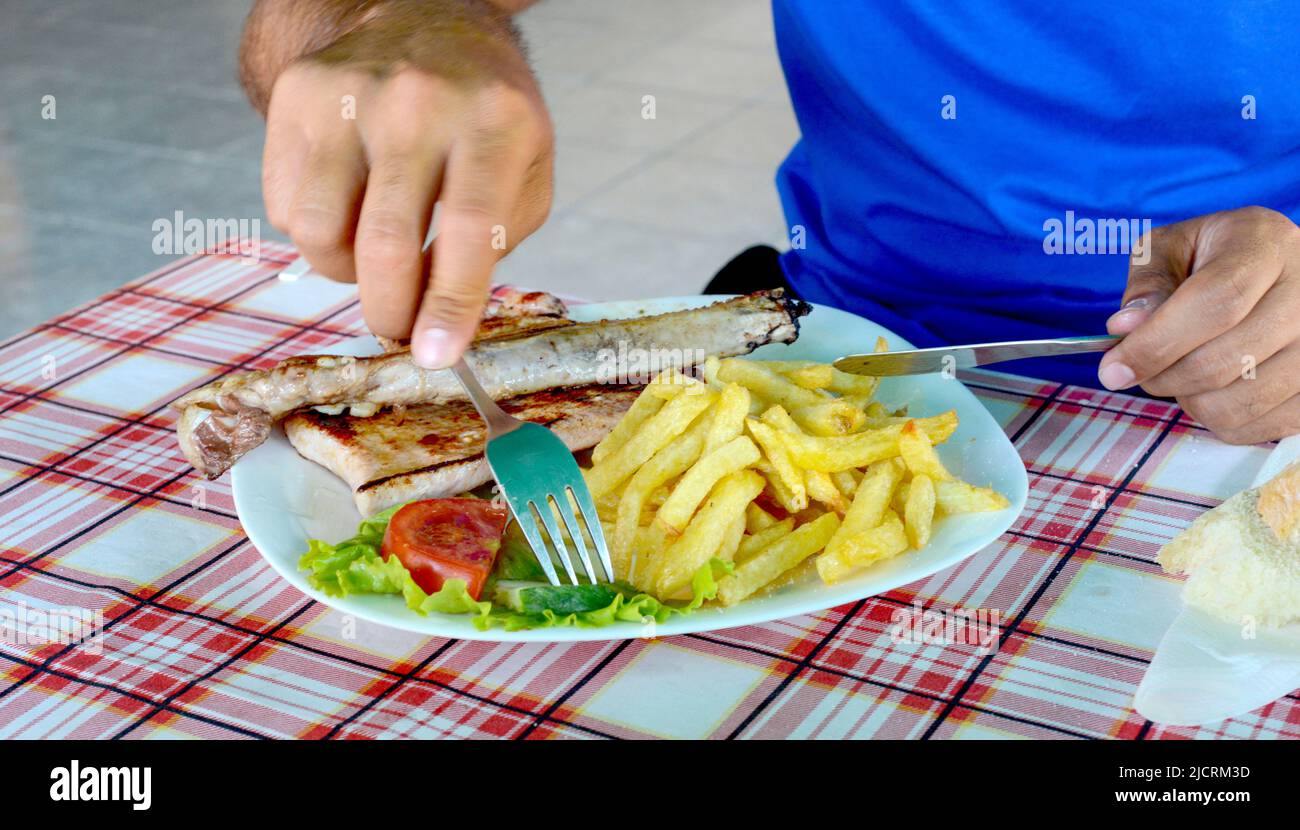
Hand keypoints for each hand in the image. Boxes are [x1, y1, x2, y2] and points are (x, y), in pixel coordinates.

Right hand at [259, 2, 552, 367]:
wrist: (425, 17)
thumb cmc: (484, 113)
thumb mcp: (526, 168)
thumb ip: (495, 243)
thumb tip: (440, 322)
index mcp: (494, 120)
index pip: (470, 232)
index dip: (450, 306)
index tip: (437, 356)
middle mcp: (418, 102)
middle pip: (384, 242)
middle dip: (390, 311)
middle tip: (398, 329)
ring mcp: (349, 94)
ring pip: (319, 231)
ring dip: (345, 271)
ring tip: (374, 255)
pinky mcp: (297, 95)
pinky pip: (284, 204)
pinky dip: (315, 232)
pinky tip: (348, 207)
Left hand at [1099, 206, 1299, 443]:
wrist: (1276, 268)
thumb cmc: (1214, 257)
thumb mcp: (1171, 248)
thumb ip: (1147, 284)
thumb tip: (1126, 328)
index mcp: (1266, 245)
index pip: (1217, 302)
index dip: (1158, 343)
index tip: (1113, 368)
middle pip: (1226, 360)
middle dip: (1163, 377)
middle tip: (1138, 372)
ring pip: (1240, 402)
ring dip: (1191, 400)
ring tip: (1182, 373)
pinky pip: (1259, 427)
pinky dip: (1219, 419)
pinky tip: (1212, 390)